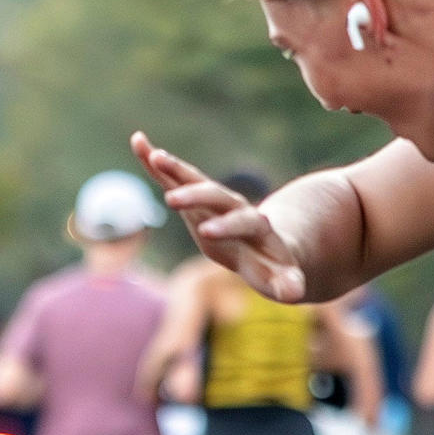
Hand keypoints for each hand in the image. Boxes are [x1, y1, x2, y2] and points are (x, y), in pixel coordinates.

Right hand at [131, 134, 310, 300]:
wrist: (266, 243)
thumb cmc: (271, 267)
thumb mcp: (283, 279)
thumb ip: (287, 284)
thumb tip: (294, 293)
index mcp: (256, 227)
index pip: (243, 222)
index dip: (226, 226)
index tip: (206, 231)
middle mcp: (234, 207)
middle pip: (216, 196)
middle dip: (196, 196)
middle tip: (172, 199)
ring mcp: (213, 200)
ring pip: (194, 180)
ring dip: (174, 168)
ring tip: (153, 154)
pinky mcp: (193, 197)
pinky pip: (174, 178)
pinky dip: (156, 162)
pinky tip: (139, 141)